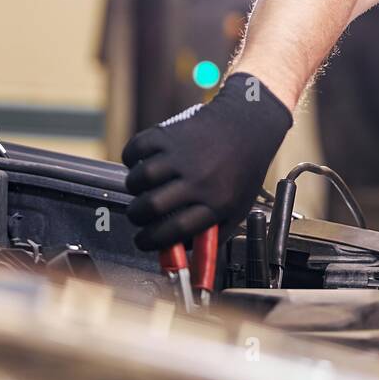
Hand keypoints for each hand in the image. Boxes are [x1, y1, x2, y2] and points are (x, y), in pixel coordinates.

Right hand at [121, 72, 291, 250]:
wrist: (248, 125)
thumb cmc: (241, 171)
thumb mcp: (238, 207)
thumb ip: (212, 233)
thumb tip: (180, 255)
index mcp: (218, 201)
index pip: (176, 230)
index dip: (151, 241)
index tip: (142, 241)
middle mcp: (200, 179)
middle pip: (153, 206)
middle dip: (136, 216)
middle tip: (138, 214)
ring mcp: (185, 154)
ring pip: (141, 177)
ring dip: (132, 187)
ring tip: (139, 189)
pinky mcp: (172, 133)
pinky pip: (137, 147)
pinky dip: (130, 157)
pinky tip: (139, 162)